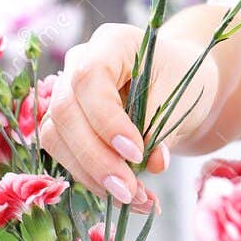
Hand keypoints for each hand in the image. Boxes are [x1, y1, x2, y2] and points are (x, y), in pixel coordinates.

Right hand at [37, 21, 217, 210]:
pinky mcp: (67, 123)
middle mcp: (79, 63)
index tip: (136, 153)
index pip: (89, 79)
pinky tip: (128, 196)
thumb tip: (153, 163)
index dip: (106, 121)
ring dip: (92, 175)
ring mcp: (68, 92)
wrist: (180, 81)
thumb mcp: (182, 95)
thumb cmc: (183, 79)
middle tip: (130, 191)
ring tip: (135, 198)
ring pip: (57, 138)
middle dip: (96, 158)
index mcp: (111, 43)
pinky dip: (95, 180)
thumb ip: (162, 126)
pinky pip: (66, 154)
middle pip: (65, 112)